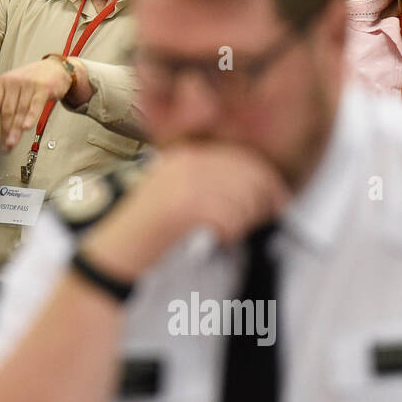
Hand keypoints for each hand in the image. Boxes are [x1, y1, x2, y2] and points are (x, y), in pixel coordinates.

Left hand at [0, 58, 75, 150]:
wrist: (54, 68)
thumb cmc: (29, 80)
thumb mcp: (10, 87)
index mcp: (3, 82)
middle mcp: (14, 82)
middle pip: (7, 110)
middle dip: (5, 130)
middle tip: (4, 145)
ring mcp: (29, 85)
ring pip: (20, 111)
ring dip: (16, 129)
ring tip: (12, 143)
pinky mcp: (43, 88)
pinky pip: (35, 106)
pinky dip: (30, 117)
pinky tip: (26, 127)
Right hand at [78, 142, 291, 283]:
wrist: (121, 246)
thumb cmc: (150, 226)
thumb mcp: (175, 188)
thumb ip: (209, 181)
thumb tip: (257, 189)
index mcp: (186, 155)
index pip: (240, 159)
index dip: (266, 180)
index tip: (279, 198)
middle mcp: (187, 164)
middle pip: (247, 178)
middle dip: (264, 201)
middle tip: (268, 217)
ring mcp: (187, 184)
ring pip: (242, 201)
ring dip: (244, 222)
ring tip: (229, 232)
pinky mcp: (187, 207)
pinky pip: (228, 220)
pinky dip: (229, 234)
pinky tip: (216, 239)